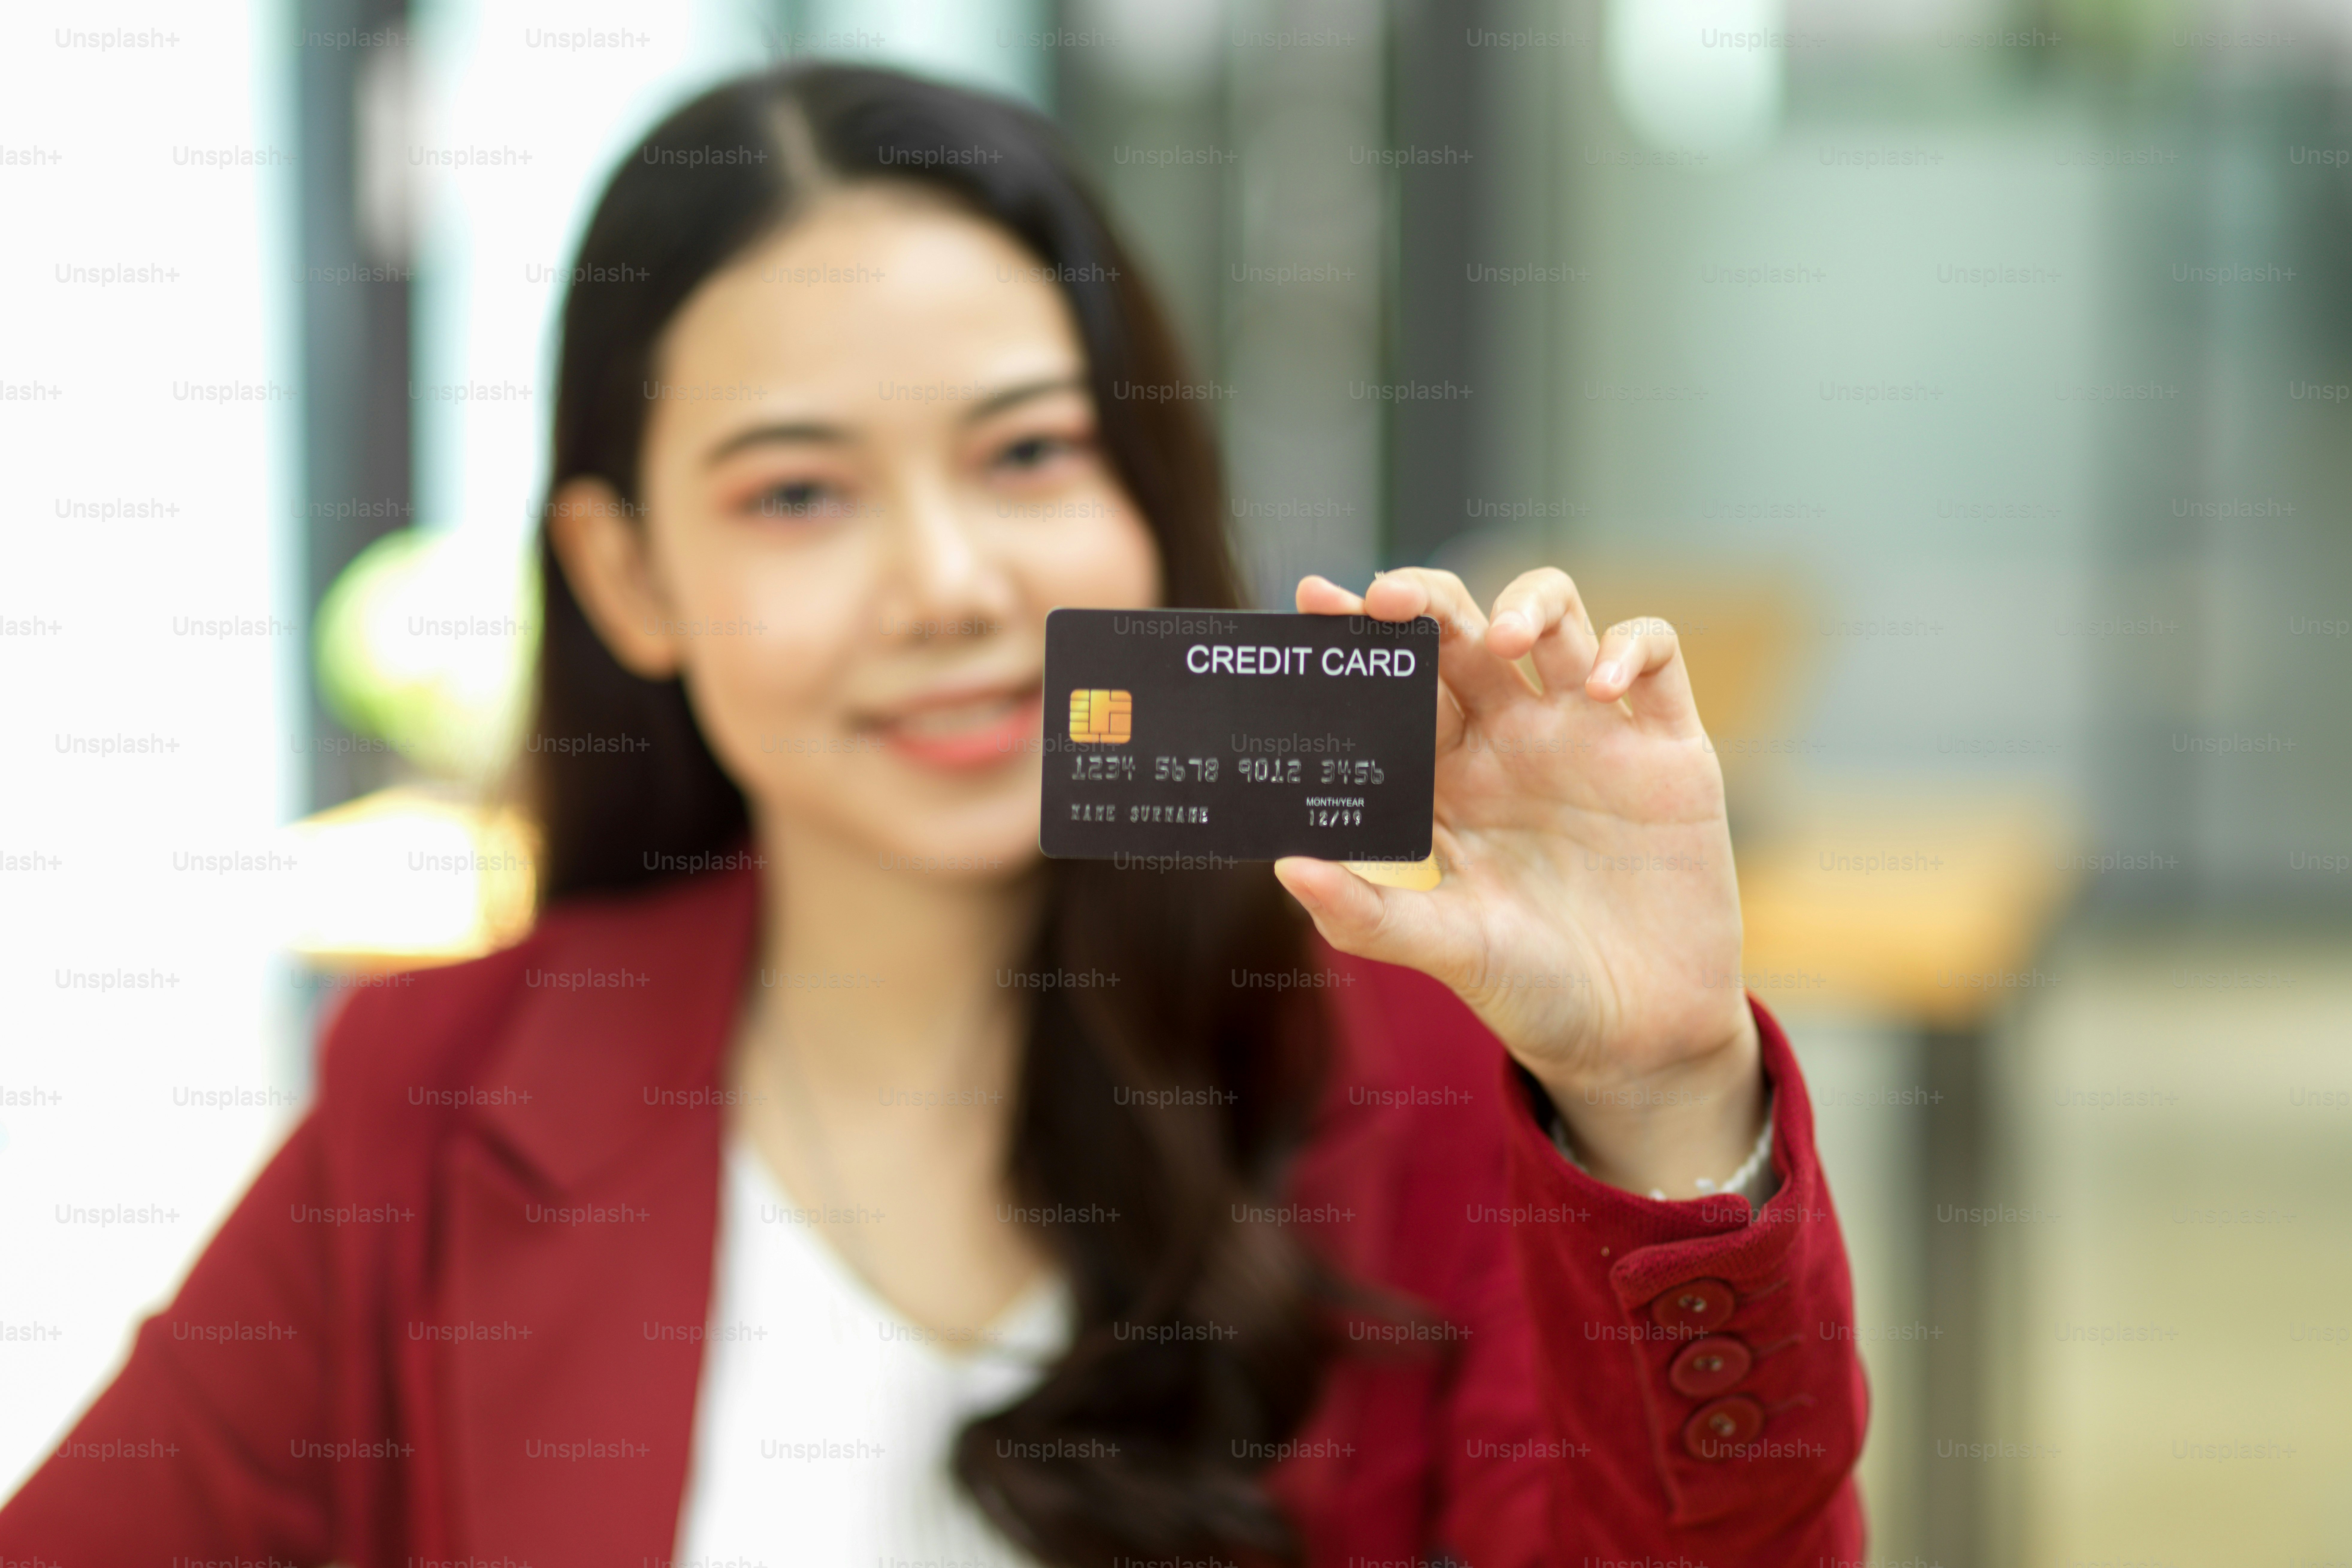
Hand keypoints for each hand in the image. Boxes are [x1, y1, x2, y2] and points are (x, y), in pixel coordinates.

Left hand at [1273, 568, 1764, 1196]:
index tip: (1312, 601)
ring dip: (1529, 605)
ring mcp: (1593, 737)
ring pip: (1560, 619)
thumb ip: (1369, 916)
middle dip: (1428, 598)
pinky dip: (1630, 648)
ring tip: (1504, 639)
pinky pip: (1656, 659)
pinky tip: (1600, 685)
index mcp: (1451, 781)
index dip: (1359, 637)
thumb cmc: (1537, 992)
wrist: (1637, 1038)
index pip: (1398, 686)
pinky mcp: (1668, 749)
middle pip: (1466, 633)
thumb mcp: (1450, 952)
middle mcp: (1516, 743)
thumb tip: (1286, 866)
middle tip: (1389, 599)